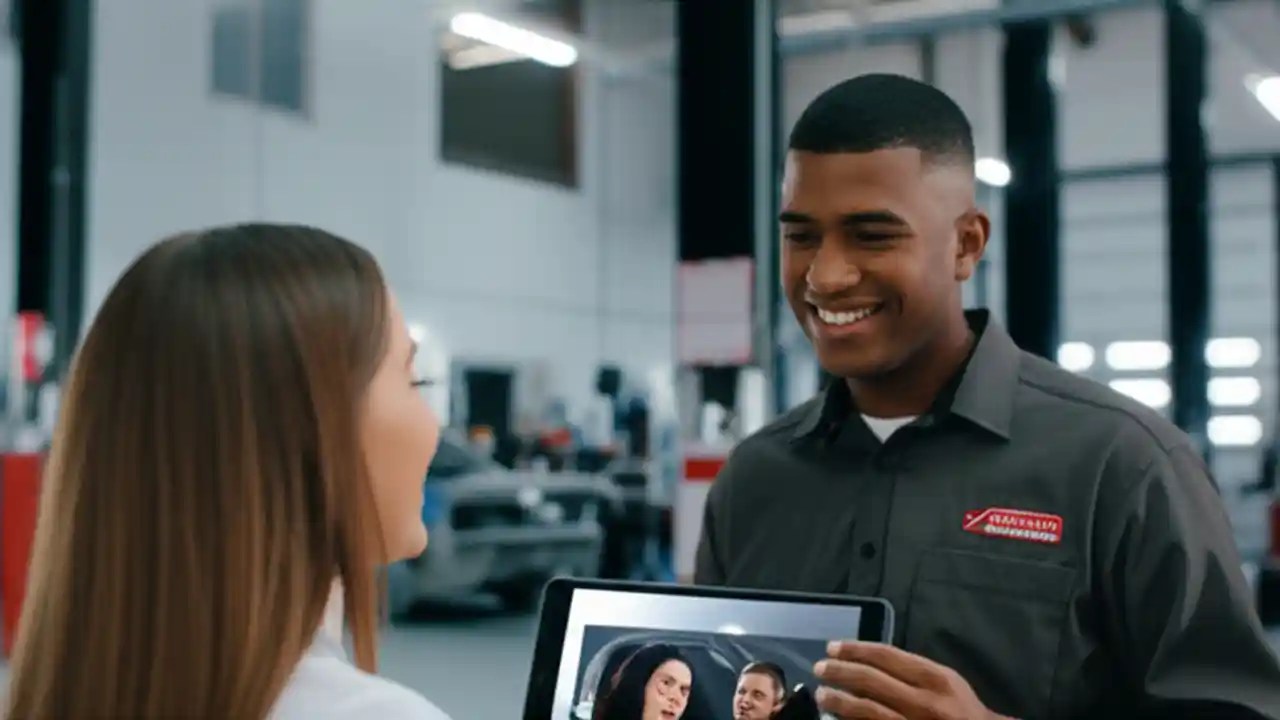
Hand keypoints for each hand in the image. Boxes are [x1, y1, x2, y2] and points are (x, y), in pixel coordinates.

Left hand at [813, 641, 1008, 719]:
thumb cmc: (961, 710)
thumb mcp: (945, 682)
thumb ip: (912, 670)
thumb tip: (868, 660)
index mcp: (935, 678)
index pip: (886, 656)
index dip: (855, 649)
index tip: (832, 647)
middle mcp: (923, 702)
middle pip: (871, 681)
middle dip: (840, 672)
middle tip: (820, 667)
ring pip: (867, 710)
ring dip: (839, 700)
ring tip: (821, 693)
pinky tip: (837, 718)